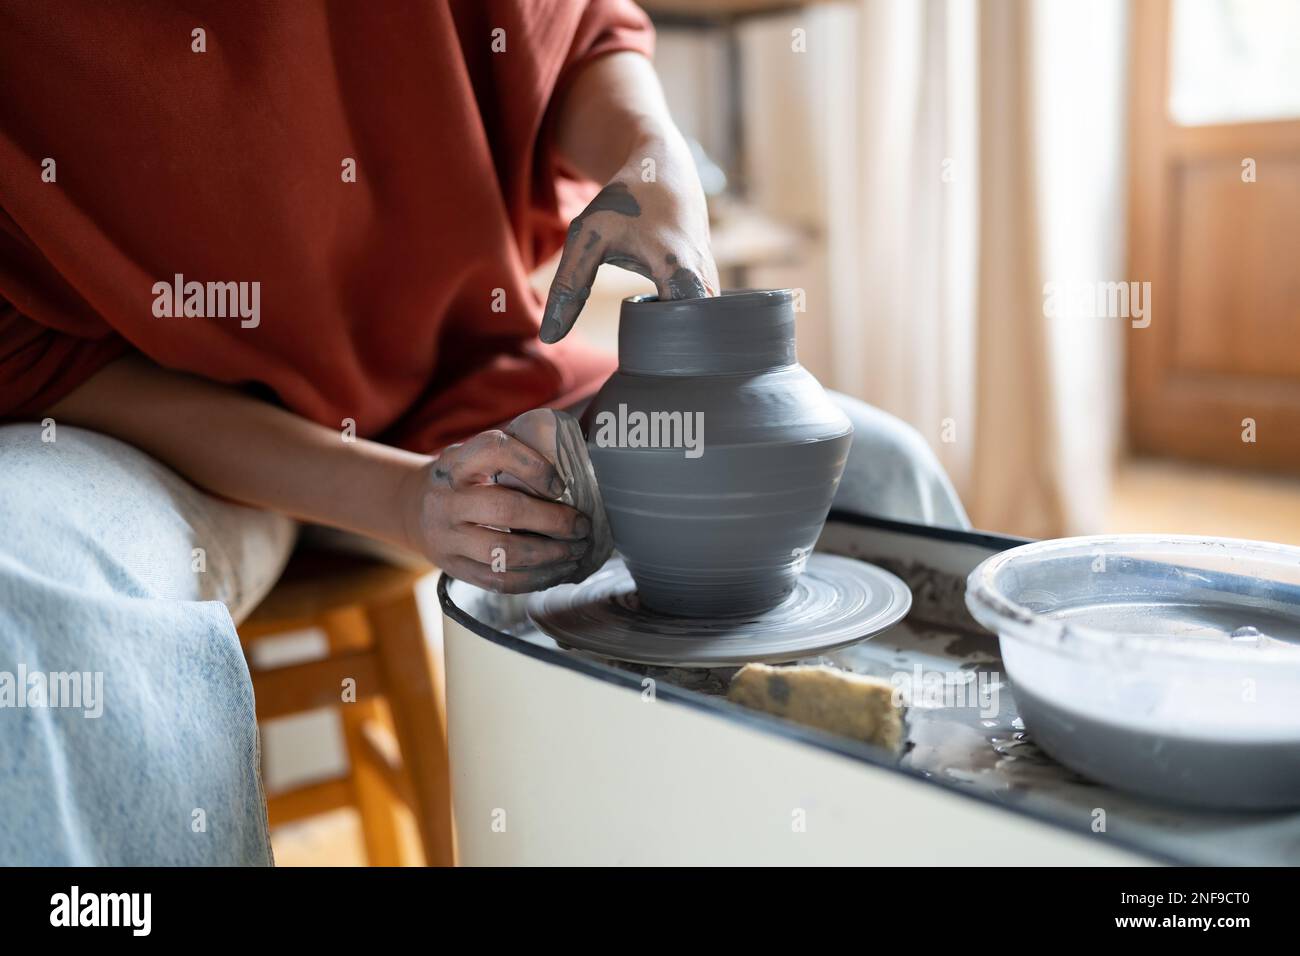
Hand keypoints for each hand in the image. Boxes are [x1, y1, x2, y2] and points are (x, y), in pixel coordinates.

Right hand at [400, 429, 590, 592]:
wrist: (413, 508)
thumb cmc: (463, 479)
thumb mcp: (475, 456)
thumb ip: (513, 457)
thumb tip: (574, 467)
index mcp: (456, 462)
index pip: (495, 450)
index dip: (534, 466)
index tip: (561, 484)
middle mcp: (446, 500)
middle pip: (506, 510)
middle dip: (554, 521)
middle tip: (582, 526)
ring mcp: (446, 538)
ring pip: (504, 553)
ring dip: (550, 555)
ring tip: (576, 551)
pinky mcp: (453, 569)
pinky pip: (499, 581)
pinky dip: (536, 579)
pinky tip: (557, 571)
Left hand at [540, 132, 719, 342]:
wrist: (662, 168)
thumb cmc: (623, 201)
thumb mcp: (587, 237)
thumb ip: (568, 287)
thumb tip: (549, 338)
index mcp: (677, 267)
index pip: (690, 325)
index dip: (670, 347)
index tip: (643, 357)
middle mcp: (704, 276)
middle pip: (702, 335)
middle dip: (678, 353)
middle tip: (647, 363)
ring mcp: (713, 279)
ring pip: (708, 327)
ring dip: (683, 341)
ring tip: (655, 351)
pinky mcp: (711, 281)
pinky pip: (708, 317)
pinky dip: (689, 328)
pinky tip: (664, 334)